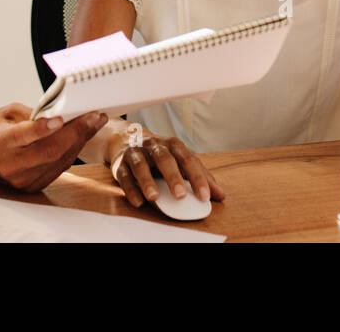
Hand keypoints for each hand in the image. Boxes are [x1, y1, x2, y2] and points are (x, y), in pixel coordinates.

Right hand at [0, 104, 107, 191]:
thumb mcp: (9, 112)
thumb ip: (34, 114)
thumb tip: (64, 113)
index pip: (23, 136)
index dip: (43, 128)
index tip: (61, 118)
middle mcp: (10, 165)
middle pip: (49, 151)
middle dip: (76, 132)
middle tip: (95, 117)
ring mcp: (21, 180)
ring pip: (59, 160)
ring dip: (80, 141)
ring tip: (94, 123)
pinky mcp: (32, 187)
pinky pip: (59, 168)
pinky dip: (72, 151)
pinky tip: (81, 137)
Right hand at [106, 125, 224, 207]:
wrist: (126, 138)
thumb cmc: (160, 154)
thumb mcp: (180, 160)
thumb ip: (199, 176)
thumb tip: (220, 194)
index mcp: (173, 145)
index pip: (188, 159)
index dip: (197, 178)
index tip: (205, 196)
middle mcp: (154, 146)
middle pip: (164, 159)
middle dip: (173, 177)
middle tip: (181, 195)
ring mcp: (136, 153)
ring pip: (141, 165)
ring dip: (147, 181)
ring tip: (155, 197)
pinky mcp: (120, 163)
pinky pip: (124, 176)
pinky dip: (130, 189)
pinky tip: (138, 201)